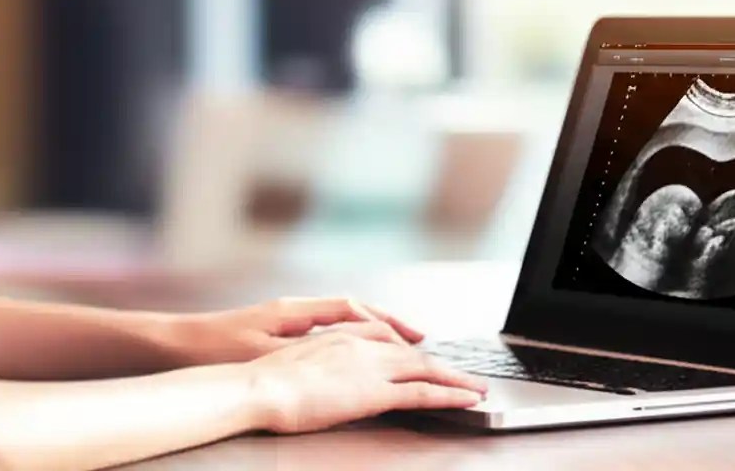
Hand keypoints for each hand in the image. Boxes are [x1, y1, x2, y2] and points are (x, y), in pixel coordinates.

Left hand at [173, 297, 423, 366]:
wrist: (177, 344)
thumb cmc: (215, 348)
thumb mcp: (263, 352)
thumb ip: (305, 350)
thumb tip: (344, 348)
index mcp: (295, 310)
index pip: (352, 308)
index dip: (386, 321)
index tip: (414, 335)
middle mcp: (294, 309)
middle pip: (353, 311)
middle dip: (388, 324)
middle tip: (419, 338)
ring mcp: (285, 320)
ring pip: (340, 321)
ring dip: (370, 332)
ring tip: (397, 345)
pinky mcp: (275, 333)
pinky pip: (325, 332)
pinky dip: (348, 339)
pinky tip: (356, 355)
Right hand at [245, 332, 486, 432]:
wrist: (258, 386)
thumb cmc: (265, 380)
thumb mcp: (297, 362)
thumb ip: (322, 364)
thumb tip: (330, 376)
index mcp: (342, 335)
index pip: (386, 337)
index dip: (408, 346)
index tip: (422, 352)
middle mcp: (362, 345)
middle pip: (412, 353)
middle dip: (441, 363)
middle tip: (464, 373)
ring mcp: (371, 367)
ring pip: (425, 369)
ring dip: (455, 378)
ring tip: (476, 387)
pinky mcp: (375, 391)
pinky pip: (422, 393)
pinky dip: (448, 394)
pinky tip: (465, 398)